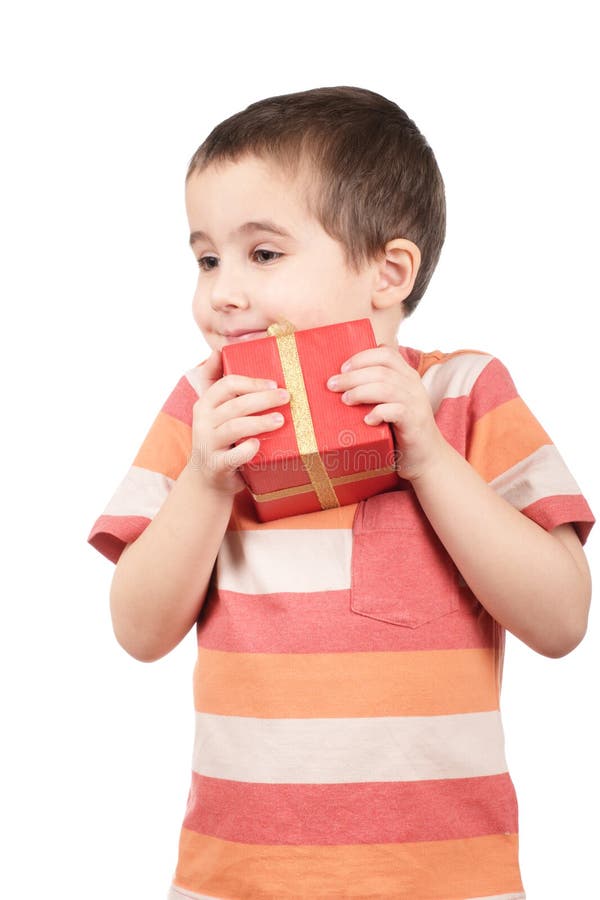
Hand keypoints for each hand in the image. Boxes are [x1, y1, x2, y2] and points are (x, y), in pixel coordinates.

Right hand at [189, 348, 289, 494]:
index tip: (274, 383)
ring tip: (281, 420)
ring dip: (259, 422)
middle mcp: (203, 422)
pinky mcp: (216, 465)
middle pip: (235, 405)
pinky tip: (258, 445)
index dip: (251, 382)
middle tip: (287, 397)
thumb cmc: (220, 438)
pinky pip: (232, 457)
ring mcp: (208, 444)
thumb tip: (219, 350)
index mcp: (205, 404)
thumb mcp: (215, 410)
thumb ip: (217, 381)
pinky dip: (246, 450)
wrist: (207, 478)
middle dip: (263, 399)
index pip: (226, 385)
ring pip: (235, 428)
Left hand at [326, 343, 445, 480]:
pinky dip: (378, 413)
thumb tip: (340, 383)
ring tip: (345, 400)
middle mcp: (412, 385)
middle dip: (353, 375)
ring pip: (385, 387)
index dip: (362, 357)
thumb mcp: (390, 403)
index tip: (342, 368)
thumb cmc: (401, 430)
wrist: (427, 457)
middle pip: (380, 369)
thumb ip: (375, 390)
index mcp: (406, 375)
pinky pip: (396, 410)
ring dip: (360, 391)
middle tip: (332, 384)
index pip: (386, 353)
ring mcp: (415, 402)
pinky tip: (366, 420)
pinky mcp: (414, 421)